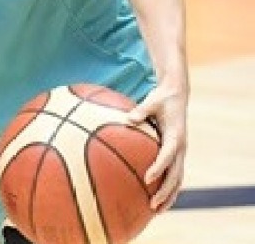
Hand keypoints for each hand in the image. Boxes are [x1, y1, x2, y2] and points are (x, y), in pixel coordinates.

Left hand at [128, 78, 187, 211]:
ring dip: (169, 196)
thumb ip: (141, 110)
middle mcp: (181, 148)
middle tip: (152, 205)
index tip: (147, 178)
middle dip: (166, 192)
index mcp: (176, 136)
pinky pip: (173, 175)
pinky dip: (167, 189)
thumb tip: (128, 118)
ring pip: (177, 180)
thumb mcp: (152, 100)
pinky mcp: (177, 155)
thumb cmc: (161, 98)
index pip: (168, 155)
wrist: (177, 96)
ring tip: (156, 211)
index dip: (159, 167)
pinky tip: (155, 200)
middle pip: (176, 175)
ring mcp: (180, 153)